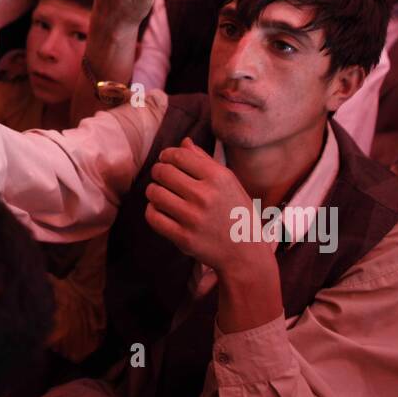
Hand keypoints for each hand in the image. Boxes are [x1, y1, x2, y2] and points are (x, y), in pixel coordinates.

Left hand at [144, 138, 271, 271]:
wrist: (245, 254)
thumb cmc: (237, 212)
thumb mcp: (229, 182)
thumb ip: (205, 161)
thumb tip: (184, 142)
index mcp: (218, 178)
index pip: (179, 155)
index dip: (167, 155)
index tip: (166, 160)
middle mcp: (205, 196)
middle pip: (163, 172)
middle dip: (158, 171)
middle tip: (162, 177)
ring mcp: (193, 218)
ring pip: (154, 193)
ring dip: (153, 191)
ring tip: (161, 194)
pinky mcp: (183, 238)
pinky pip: (153, 216)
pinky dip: (152, 210)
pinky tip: (160, 210)